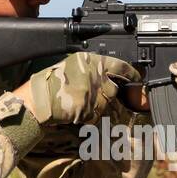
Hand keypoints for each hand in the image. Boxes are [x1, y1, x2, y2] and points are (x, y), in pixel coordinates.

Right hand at [18, 51, 139, 125]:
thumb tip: (112, 76)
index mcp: (92, 61)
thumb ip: (93, 68)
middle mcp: (96, 75)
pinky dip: (92, 116)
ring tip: (83, 103)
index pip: (121, 66)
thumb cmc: (52, 81)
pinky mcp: (90, 109)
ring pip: (108, 104)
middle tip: (97, 98)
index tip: (137, 79)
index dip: (132, 74)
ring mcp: (94, 93)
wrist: (39, 98)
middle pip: (115, 89)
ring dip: (100, 107)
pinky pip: (98, 115)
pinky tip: (79, 111)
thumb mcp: (74, 64)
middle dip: (109, 96)